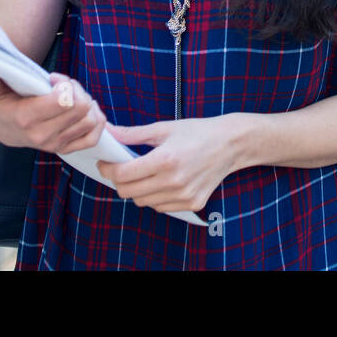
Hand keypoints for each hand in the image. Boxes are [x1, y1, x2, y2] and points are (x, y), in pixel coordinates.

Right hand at [0, 71, 105, 153]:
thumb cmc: (2, 103)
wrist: (2, 127)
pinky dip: (96, 121)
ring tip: (73, 96)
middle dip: (77, 90)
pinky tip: (87, 109)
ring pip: (90, 120)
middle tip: (66, 85)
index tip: (54, 79)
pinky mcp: (65, 149)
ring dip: (87, 102)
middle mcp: (42, 135)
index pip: (64, 101)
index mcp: (26, 119)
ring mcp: (55, 144)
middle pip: (81, 108)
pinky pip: (93, 138)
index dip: (65, 84)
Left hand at [96, 115, 246, 214]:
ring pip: (143, 202)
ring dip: (137, 189)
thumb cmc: (198, 132)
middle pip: (128, 192)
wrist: (231, 144)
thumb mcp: (164, 128)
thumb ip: (132, 134)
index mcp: (166, 159)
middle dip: (119, 180)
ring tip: (145, 173)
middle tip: (122, 168)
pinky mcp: (192, 204)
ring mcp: (184, 195)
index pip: (123, 174)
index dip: (108, 169)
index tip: (105, 163)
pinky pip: (160, 207)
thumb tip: (108, 132)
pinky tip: (162, 182)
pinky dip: (154, 197)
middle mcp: (174, 181)